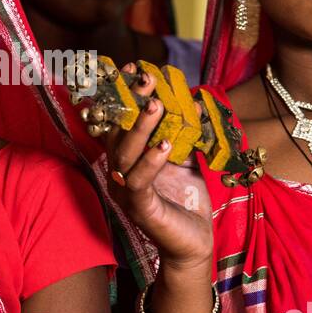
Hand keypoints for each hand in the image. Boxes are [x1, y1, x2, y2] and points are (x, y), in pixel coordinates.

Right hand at [103, 64, 212, 274]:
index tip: (134, 68)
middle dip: (131, 103)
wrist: (193, 243)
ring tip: (156, 104)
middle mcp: (119, 171)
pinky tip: (164, 145)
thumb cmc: (187, 200)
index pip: (119, 121)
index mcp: (127, 157)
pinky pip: (139, 181)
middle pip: (117, 132)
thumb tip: (194, 101)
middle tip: (147, 79)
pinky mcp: (138, 208)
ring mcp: (125, 190)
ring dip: (140, 128)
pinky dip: (151, 161)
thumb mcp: (186, 159)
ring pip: (124, 154)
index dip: (123, 95)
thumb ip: (184, 133)